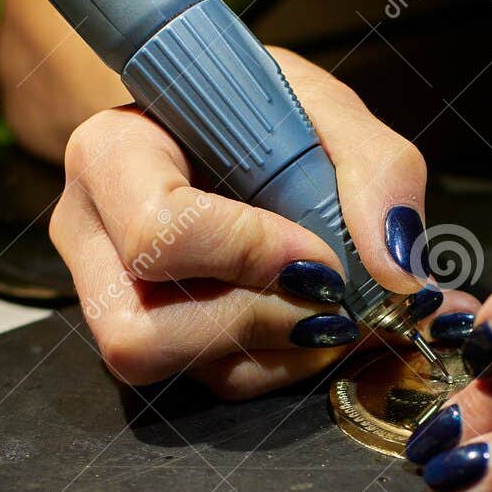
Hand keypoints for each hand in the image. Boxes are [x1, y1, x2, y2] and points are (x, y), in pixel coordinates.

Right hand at [51, 48, 471, 397]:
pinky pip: (214, 382)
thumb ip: (376, 170)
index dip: (247, 255)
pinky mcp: (158, 343)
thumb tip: (398, 271)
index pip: (156, 230)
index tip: (321, 256)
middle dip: (256, 324)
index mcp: (111, 158)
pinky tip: (331, 330)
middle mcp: (93, 240)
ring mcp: (113, 303)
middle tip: (333, 299)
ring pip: (176, 370)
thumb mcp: (323, 109)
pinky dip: (286, 366)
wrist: (221, 128)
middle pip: (140, 332)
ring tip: (342, 315)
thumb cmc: (256, 111)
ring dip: (276, 353)